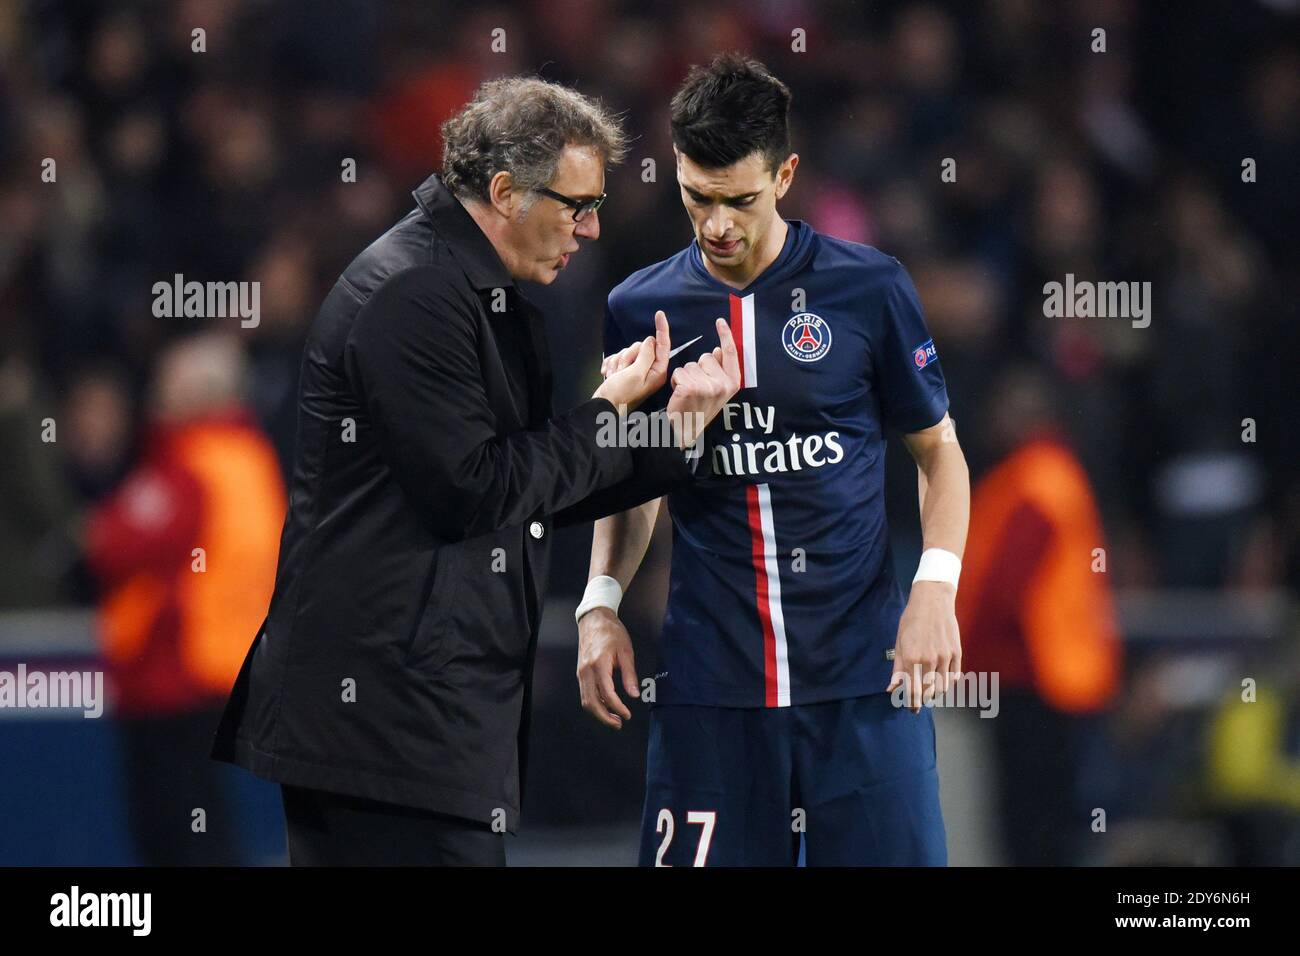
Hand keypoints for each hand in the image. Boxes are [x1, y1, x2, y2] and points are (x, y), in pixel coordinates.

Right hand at [576, 607, 638, 728]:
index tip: (628, 715)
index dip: (617, 708)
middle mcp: (586, 671)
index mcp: (599, 665)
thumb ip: (629, 675)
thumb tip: (634, 695)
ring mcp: (581, 673)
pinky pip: (585, 694)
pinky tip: (606, 706)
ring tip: (614, 718)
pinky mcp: (580, 672)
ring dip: (599, 713)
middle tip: (619, 723)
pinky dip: (594, 704)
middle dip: (605, 718)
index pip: (607, 694)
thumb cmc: (612, 633)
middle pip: (591, 703)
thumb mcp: (626, 651)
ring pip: (586, 701)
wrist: (594, 619)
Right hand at [593, 311, 669, 410]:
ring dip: (618, 360)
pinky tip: (609, 374)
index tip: (660, 314)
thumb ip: (645, 355)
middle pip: (642, 347)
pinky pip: (619, 357)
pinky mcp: (625, 371)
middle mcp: (649, 371)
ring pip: (629, 351)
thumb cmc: (619, 396)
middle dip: (628, 354)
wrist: (602, 408)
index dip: (662, 329)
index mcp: (657, 372)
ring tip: (615, 375)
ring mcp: (636, 371)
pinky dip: (612, 363)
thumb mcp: (635, 373)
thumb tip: (651, 341)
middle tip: (623, 369)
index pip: (662, 345)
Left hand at [665, 317, 740, 448]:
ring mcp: (707, 386)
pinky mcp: (691, 388)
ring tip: (687, 394)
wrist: (685, 432)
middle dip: (698, 368)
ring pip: (690, 365)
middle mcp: (723, 384)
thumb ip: (720, 371)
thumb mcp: (717, 392)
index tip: (720, 321)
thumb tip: (719, 350)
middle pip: (706, 357)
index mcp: (732, 384)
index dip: (726, 335)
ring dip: (685, 376)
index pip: (730, 353)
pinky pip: (679, 372)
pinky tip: (679, 395)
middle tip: (697, 389)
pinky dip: (675, 381)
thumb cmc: (699, 410)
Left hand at [886, 581, 961, 712]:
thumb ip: (897, 668)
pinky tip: (941, 682)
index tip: (911, 709)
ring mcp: (945, 657)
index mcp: (911, 658)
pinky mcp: (957, 653)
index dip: (911, 703)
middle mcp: (929, 660)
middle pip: (928, 692)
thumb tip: (891, 688)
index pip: (912, 690)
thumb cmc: (912, 620)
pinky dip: (948, 683)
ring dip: (935, 694)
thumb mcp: (899, 642)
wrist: (933, 601)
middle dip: (922, 701)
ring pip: (942, 687)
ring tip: (929, 693)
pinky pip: (954, 676)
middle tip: (918, 704)